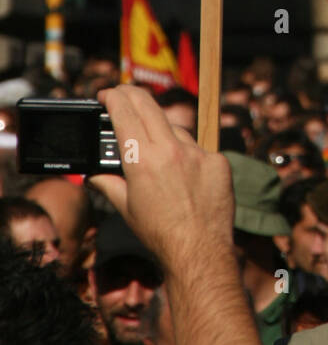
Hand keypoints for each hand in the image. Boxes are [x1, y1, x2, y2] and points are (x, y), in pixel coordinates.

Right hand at [91, 85, 234, 269]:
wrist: (199, 251)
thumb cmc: (160, 233)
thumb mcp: (126, 208)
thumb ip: (108, 184)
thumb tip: (93, 175)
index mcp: (142, 160)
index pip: (124, 111)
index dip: (112, 96)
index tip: (106, 94)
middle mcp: (170, 149)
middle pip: (148, 104)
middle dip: (132, 94)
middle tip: (124, 95)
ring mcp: (197, 153)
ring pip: (176, 129)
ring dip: (163, 134)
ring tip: (161, 160)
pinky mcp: (218, 160)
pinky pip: (199, 149)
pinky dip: (190, 157)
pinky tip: (187, 178)